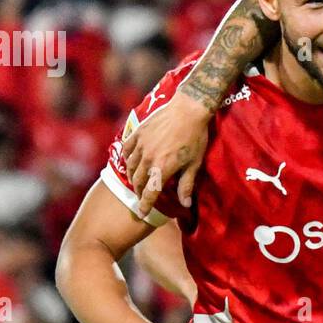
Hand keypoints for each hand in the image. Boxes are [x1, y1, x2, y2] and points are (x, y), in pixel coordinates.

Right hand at [122, 93, 211, 213]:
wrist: (188, 109)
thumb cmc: (195, 138)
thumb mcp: (194, 164)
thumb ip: (186, 185)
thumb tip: (185, 204)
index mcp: (162, 169)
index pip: (149, 193)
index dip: (145, 205)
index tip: (141, 213)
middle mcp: (148, 159)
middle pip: (138, 182)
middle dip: (139, 192)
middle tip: (143, 197)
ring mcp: (141, 145)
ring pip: (131, 167)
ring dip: (133, 177)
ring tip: (137, 182)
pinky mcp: (137, 133)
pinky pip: (127, 150)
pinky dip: (128, 159)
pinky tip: (131, 162)